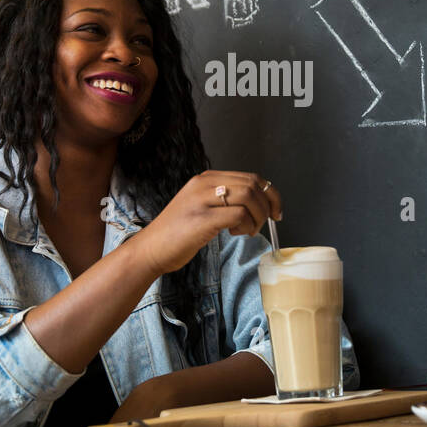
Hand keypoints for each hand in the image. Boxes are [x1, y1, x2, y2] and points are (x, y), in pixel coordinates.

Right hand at [131, 171, 282, 277]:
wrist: (150, 249)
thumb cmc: (177, 234)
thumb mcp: (200, 206)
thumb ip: (222, 200)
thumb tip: (255, 204)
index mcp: (205, 179)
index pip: (249, 177)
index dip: (269, 193)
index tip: (276, 210)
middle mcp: (203, 183)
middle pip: (252, 184)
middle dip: (268, 204)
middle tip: (268, 222)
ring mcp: (201, 200)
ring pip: (248, 196)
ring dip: (257, 216)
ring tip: (248, 230)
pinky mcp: (201, 219)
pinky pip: (238, 215)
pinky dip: (246, 225)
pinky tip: (237, 234)